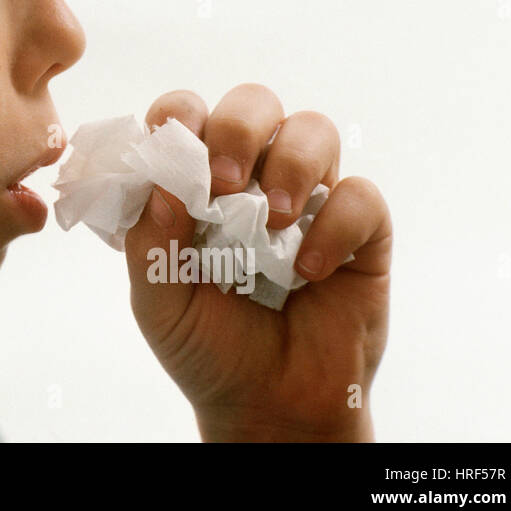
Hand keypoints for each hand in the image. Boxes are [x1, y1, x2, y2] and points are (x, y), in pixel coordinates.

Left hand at [123, 84, 391, 440]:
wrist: (268, 407)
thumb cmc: (206, 345)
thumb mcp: (157, 300)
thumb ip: (149, 241)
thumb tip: (160, 182)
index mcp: (196, 180)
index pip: (187, 114)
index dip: (179, 116)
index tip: (175, 151)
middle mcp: (254, 176)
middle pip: (254, 103)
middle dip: (238, 127)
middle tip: (225, 182)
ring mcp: (309, 198)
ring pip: (314, 130)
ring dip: (292, 164)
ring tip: (273, 222)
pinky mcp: (360, 232)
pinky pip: (361, 196)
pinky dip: (335, 227)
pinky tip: (309, 273)